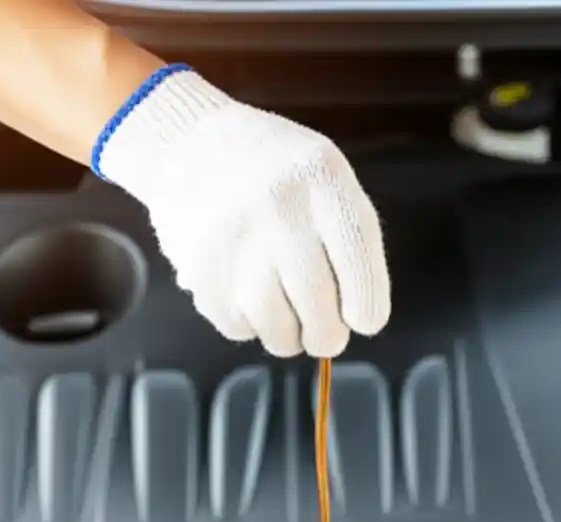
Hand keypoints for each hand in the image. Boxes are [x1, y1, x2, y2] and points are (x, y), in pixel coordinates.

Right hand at [94, 65, 389, 357]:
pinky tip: (249, 297)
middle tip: (325, 333)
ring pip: (278, 330)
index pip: (359, 263)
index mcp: (323, 177)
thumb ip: (350, 241)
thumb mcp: (327, 179)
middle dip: (328, 336)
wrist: (192, 144)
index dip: (368, 307)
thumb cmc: (281, 175)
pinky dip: (250, 325)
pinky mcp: (200, 268)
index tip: (365, 322)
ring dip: (289, 338)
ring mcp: (236, 239)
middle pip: (319, 309)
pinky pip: (238, 326)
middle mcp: (280, 207)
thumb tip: (359, 322)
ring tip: (289, 319)